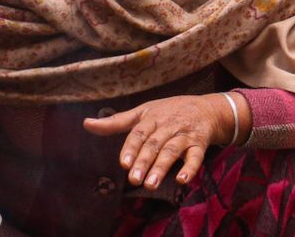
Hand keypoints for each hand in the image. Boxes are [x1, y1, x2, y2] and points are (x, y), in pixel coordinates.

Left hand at [83, 93, 239, 188]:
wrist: (208, 108)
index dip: (132, 148)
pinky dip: (190, 168)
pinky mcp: (200, 144)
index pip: (140, 133)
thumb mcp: (144, 112)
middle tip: (134, 180)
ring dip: (162, 167)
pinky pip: (196, 157)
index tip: (124, 163)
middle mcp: (168, 126)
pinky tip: (182, 180)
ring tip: (151, 184)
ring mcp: (185, 135)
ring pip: (172, 151)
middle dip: (144, 162)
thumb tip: (86, 123)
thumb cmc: (170, 111)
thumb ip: (116, 121)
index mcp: (152, 118)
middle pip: (154, 144)